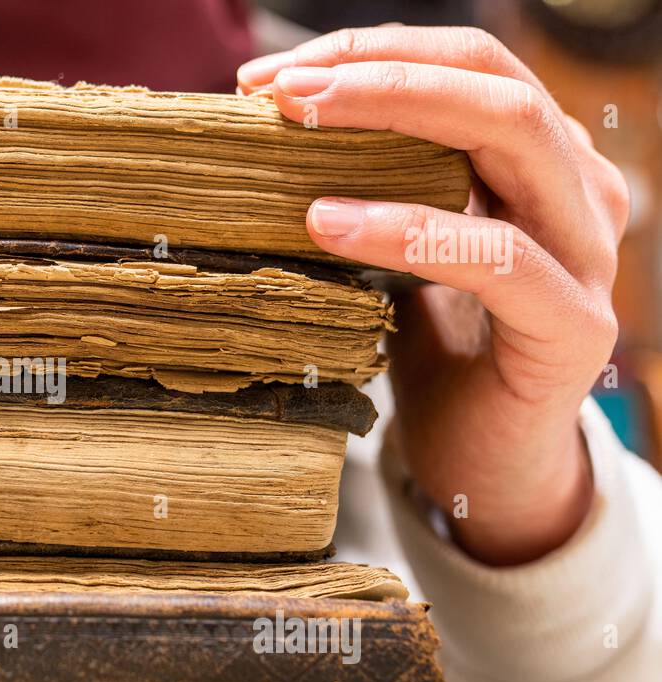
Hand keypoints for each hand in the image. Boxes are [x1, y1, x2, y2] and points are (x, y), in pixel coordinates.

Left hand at [239, 26, 629, 564]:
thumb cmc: (434, 351)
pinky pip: (496, 256)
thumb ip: (367, 186)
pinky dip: (406, 229)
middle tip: (276, 86)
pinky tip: (328, 222)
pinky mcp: (573, 325)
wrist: (484, 462)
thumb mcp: (394, 251)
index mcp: (536, 160)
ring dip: (394, 114)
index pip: (466, 64)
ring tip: (295, 123)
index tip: (266, 75)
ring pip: (511, 135)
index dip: (370, 52)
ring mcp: (585, 252)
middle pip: (491, 81)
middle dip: (377, 68)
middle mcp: (576, 188)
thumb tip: (261, 132)